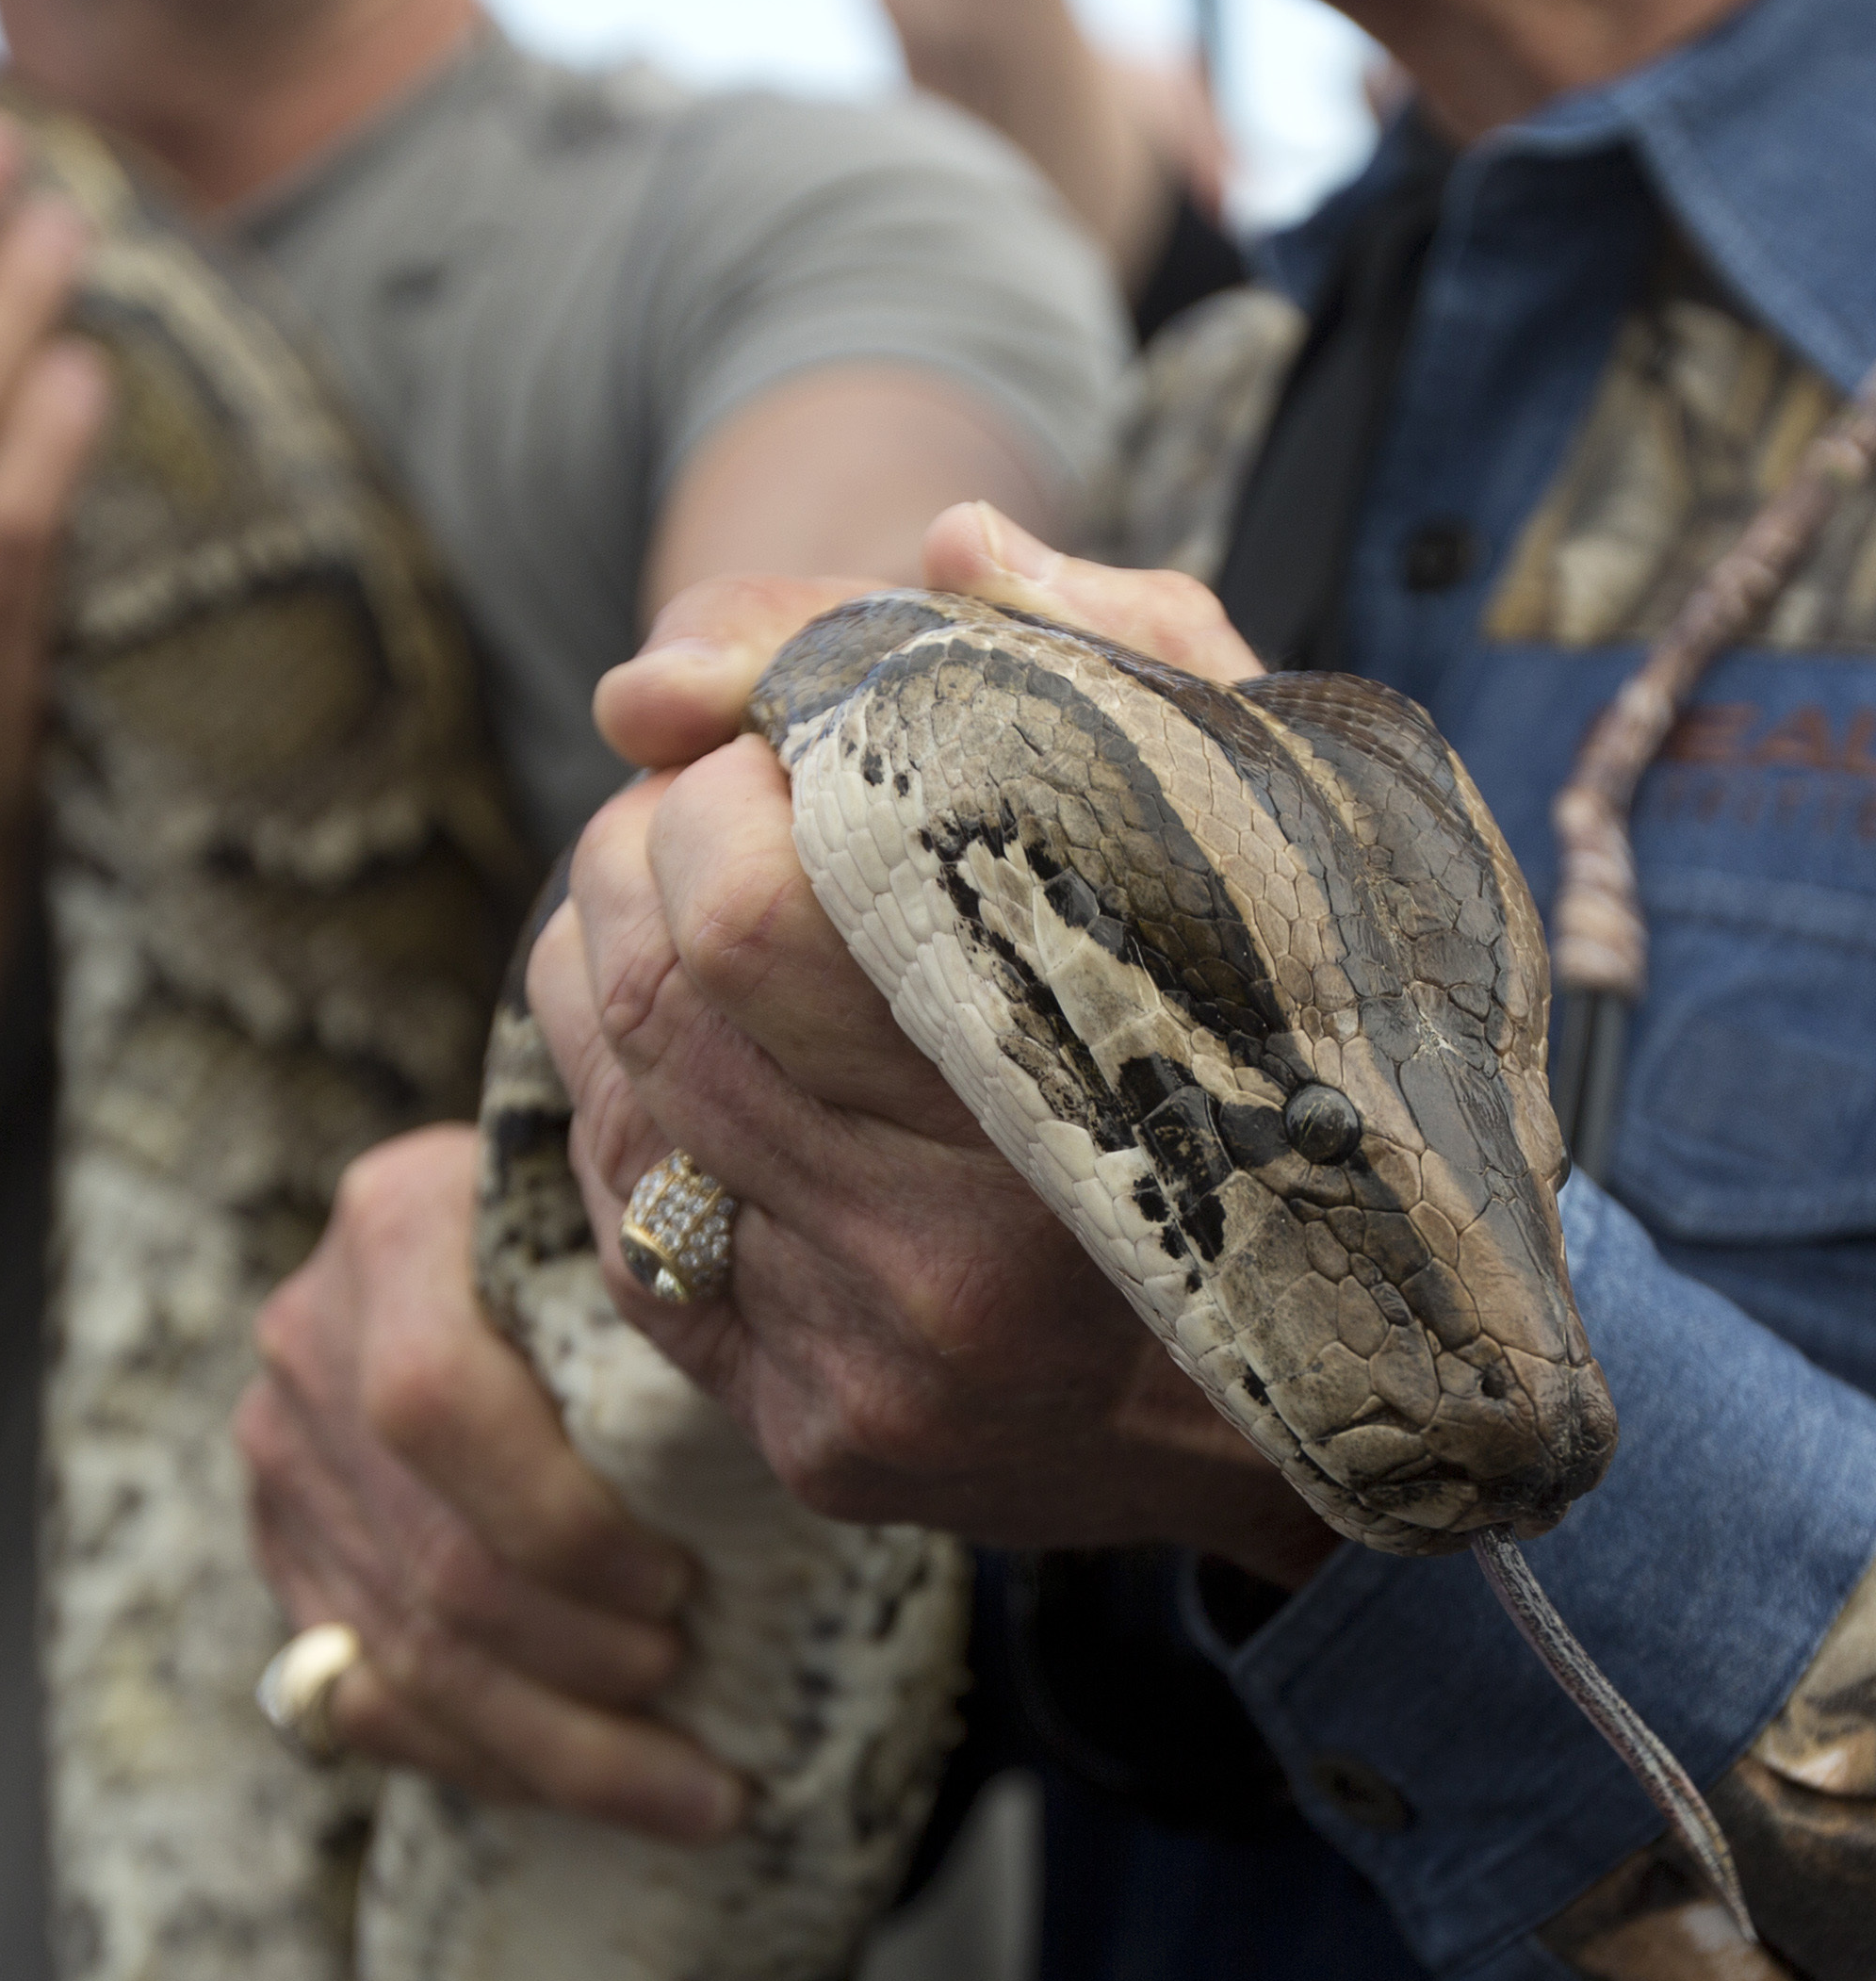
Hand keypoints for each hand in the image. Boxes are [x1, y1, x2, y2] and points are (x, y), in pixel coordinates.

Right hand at [237, 1123, 748, 1840]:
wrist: (518, 1255)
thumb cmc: (634, 1247)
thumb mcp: (651, 1230)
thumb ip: (677, 1293)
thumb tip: (773, 1417)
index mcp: (395, 1226)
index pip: (435, 1406)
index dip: (558, 1524)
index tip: (678, 1585)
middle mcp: (310, 1337)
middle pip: (429, 1558)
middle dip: (575, 1662)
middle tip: (691, 1689)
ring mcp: (284, 1454)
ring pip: (401, 1657)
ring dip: (551, 1748)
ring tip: (687, 1789)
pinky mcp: (286, 1551)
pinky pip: (365, 1699)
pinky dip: (486, 1760)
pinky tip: (590, 1787)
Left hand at [548, 510, 1333, 1583]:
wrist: (1366, 1396)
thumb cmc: (1332, 1066)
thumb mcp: (1300, 821)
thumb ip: (1131, 657)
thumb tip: (948, 541)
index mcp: (1084, 1118)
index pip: (752, 905)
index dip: (738, 773)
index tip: (801, 734)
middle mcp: (949, 1283)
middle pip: (657, 980)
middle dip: (659, 833)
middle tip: (744, 793)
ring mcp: (864, 1378)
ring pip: (613, 1082)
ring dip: (623, 940)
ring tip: (724, 892)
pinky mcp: (808, 1439)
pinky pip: (619, 1206)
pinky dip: (632, 1081)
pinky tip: (723, 1040)